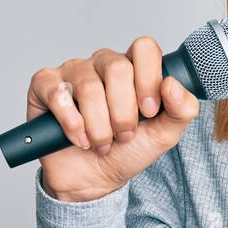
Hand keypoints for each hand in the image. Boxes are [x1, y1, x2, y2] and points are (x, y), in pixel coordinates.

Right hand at [28, 37, 200, 201]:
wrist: (93, 179)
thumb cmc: (127, 151)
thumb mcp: (164, 134)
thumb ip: (182, 109)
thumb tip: (173, 84)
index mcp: (133, 68)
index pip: (144, 48)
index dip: (148, 80)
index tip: (149, 111)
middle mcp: (102, 64)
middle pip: (117, 67)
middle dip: (123, 112)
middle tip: (123, 135)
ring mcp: (73, 72)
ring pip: (89, 87)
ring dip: (99, 126)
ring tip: (102, 143)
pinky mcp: (45, 85)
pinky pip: (58, 93)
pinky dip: (72, 124)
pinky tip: (79, 139)